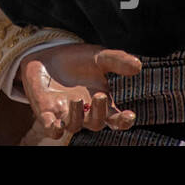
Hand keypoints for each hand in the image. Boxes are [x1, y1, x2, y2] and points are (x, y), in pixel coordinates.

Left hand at [19, 43, 140, 141]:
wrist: (48, 56)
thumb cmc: (78, 61)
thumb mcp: (99, 57)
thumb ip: (117, 61)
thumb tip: (138, 66)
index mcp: (101, 104)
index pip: (116, 120)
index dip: (124, 121)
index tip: (130, 115)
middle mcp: (85, 113)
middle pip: (96, 123)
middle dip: (100, 113)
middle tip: (100, 96)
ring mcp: (65, 114)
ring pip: (74, 126)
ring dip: (77, 116)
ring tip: (77, 99)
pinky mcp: (46, 112)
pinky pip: (51, 128)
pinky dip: (54, 128)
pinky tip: (56, 124)